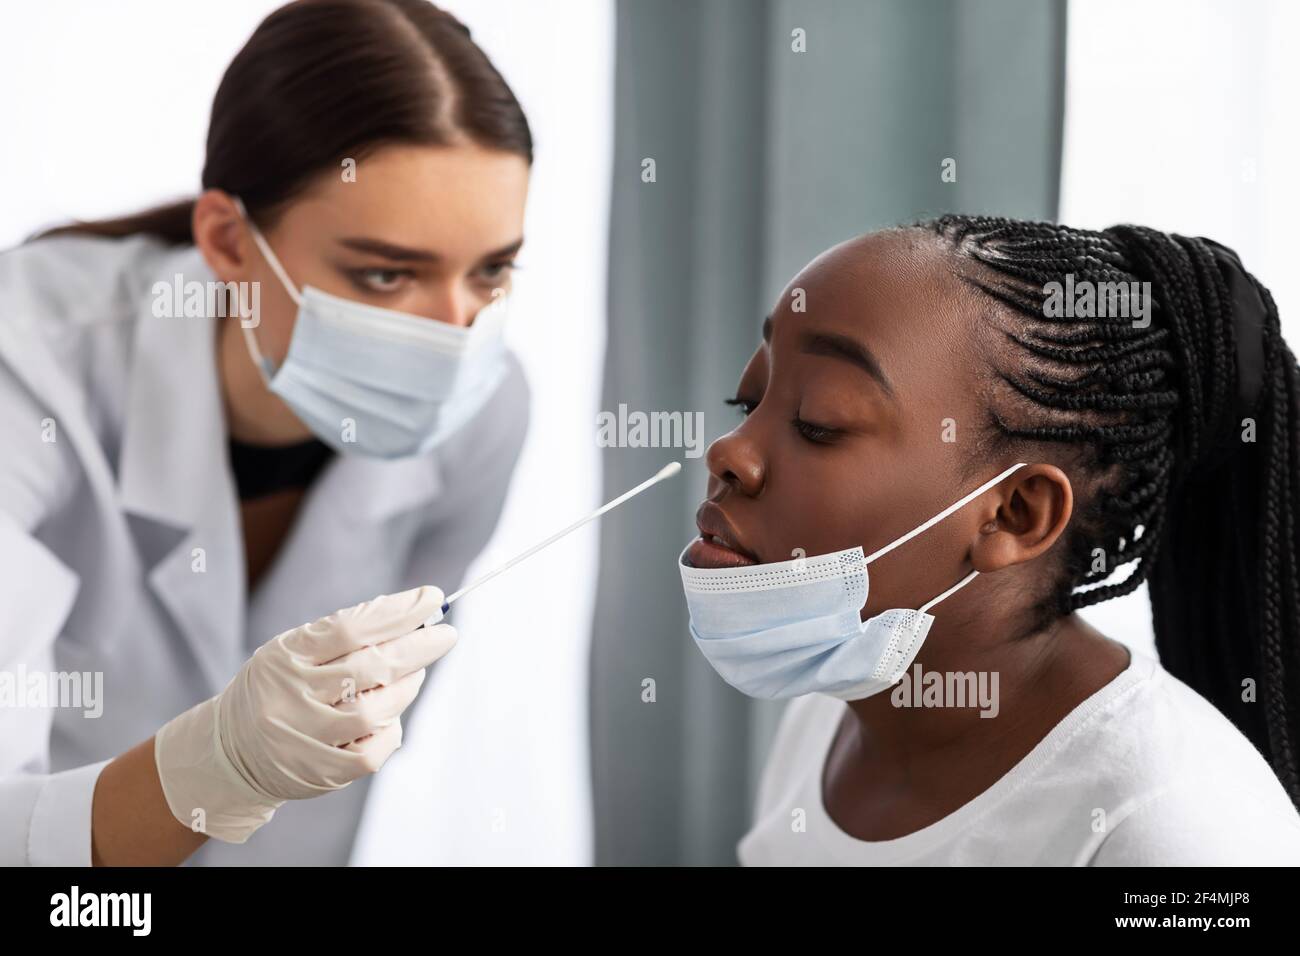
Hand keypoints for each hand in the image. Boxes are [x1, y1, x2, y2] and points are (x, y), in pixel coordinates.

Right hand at [153, 585, 454, 842]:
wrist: (232, 750)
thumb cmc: (282, 686)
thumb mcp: (296, 650)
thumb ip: (347, 633)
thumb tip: (414, 613)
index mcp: (286, 658)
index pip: (350, 629)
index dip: (397, 613)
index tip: (431, 599)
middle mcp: (291, 697)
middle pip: (369, 668)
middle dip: (417, 649)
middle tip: (446, 635)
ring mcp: (304, 738)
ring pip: (376, 710)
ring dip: (407, 688)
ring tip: (414, 675)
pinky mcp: (319, 773)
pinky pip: (373, 751)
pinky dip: (391, 730)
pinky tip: (389, 718)